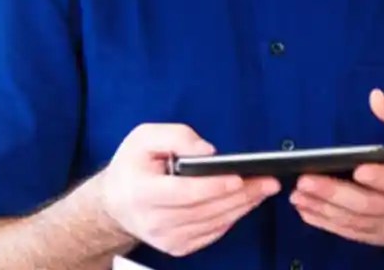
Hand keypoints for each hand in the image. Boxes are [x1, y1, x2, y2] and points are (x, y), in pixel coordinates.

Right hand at [91, 123, 279, 256]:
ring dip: (243, 206)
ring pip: (214, 223)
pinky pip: (213, 233)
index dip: (214, 186)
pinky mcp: (178, 247)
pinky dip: (232, 217)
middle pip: (206, 209)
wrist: (116, 202)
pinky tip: (246, 202)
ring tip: (264, 189)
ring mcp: (167, 239)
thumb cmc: (132, 166)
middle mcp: (154, 221)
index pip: (185, 192)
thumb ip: (176, 137)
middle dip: (241, 194)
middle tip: (267, 181)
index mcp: (143, 193)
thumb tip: (208, 152)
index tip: (239, 177)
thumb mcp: (145, 137)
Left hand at [291, 89, 383, 245]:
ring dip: (324, 208)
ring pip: (355, 221)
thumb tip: (376, 97)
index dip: (379, 178)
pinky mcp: (377, 236)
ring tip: (297, 195)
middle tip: (305, 180)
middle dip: (334, 193)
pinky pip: (350, 232)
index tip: (357, 169)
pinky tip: (305, 209)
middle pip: (367, 204)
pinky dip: (326, 223)